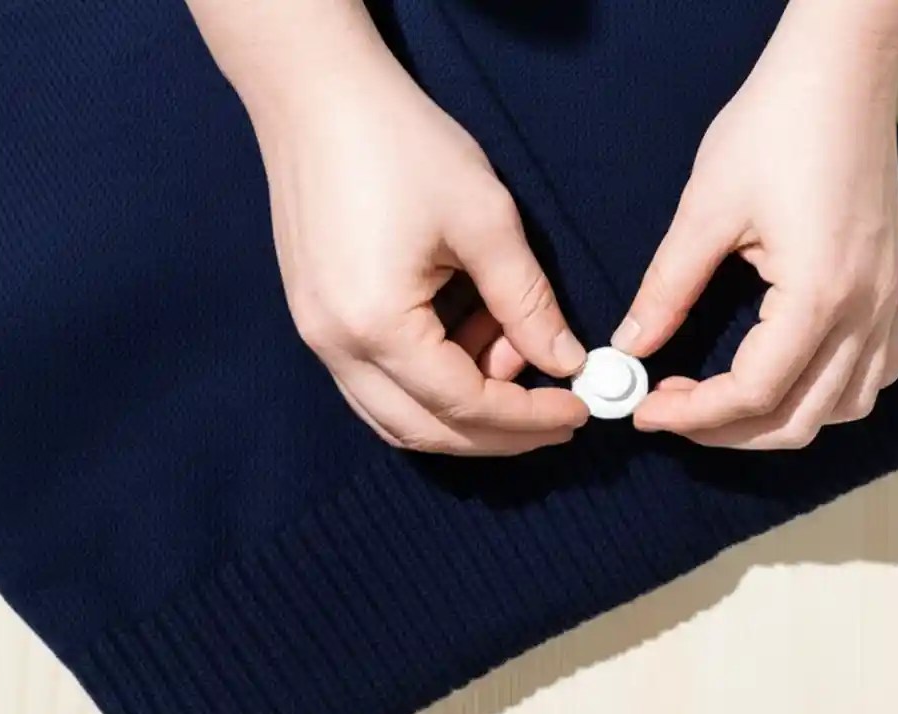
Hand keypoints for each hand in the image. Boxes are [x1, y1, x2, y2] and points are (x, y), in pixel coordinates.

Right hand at [249, 47, 588, 455]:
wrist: (317, 94)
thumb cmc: (401, 144)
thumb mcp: (485, 221)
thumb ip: (526, 302)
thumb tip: (566, 361)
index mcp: (376, 325)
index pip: (464, 405)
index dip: (528, 416)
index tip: (581, 408)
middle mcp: (334, 345)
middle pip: (426, 430)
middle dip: (500, 434)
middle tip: (559, 418)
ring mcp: (317, 334)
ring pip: (397, 414)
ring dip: (464, 411)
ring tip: (517, 361)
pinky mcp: (316, 316)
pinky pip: (376, 380)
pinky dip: (431, 381)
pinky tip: (471, 338)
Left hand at [612, 8, 897, 449]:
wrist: (843, 76)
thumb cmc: (777, 126)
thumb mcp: (707, 209)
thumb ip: (667, 288)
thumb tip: (629, 345)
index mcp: (819, 295)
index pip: (754, 393)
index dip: (693, 416)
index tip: (643, 409)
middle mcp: (865, 313)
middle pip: (797, 420)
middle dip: (725, 431)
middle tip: (668, 410)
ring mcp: (887, 305)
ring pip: (841, 409)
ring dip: (777, 421)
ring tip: (719, 402)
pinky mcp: (893, 292)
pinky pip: (871, 376)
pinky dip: (826, 395)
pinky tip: (784, 377)